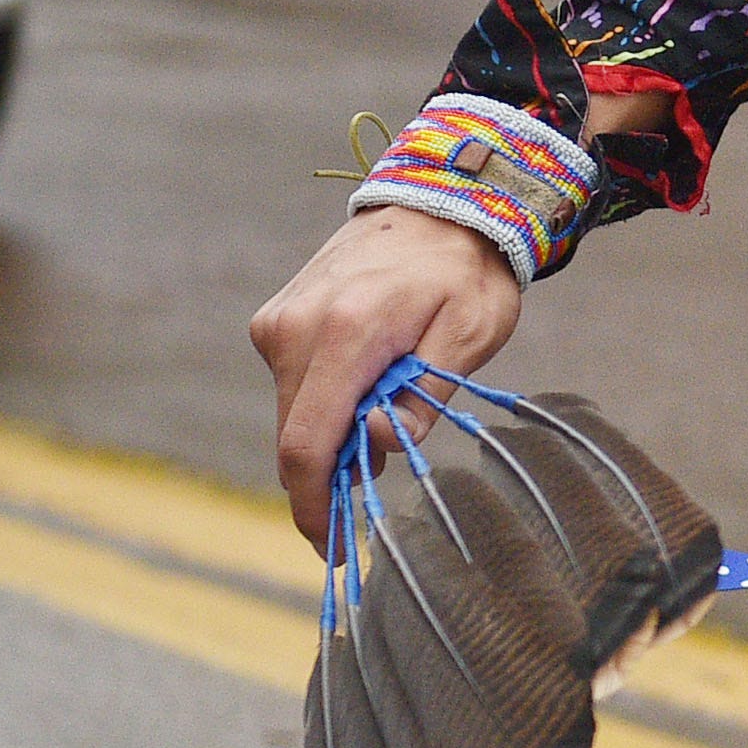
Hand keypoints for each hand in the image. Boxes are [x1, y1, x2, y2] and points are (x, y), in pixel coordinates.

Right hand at [249, 205, 525, 543]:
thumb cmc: (467, 270)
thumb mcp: (471, 335)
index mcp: (346, 334)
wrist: (437, 199)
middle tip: (380, 482)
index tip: (333, 547)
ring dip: (333, 435)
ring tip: (389, 409)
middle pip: (295, 438)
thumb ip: (425, 396)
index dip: (314, 506)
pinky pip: (294, 385)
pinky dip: (325, 403)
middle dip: (331, 475)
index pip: (306, 444)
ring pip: (294, 414)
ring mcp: (279, 321)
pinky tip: (369, 382)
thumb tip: (380, 445)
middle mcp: (296, 328)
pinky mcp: (276, 320)